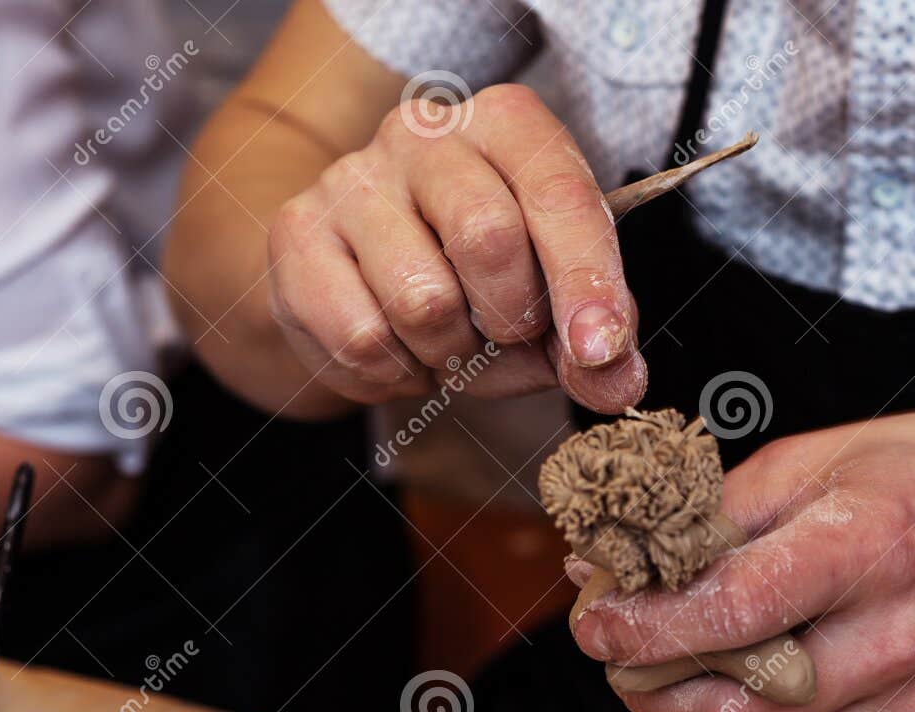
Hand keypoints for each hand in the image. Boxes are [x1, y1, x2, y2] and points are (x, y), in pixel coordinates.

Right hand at [267, 84, 644, 410]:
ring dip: (452, 357)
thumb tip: (616, 383)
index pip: (559, 195)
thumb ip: (595, 337)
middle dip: (512, 322)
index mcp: (506, 125)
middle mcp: (425, 134)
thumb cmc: (474, 277)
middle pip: (488, 238)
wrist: (357, 276)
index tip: (599, 349)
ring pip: (422, 300)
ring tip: (451, 347)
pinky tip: (401, 353)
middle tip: (508, 340)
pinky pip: (362, 338)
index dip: (587, 281)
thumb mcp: (552, 296)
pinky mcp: (298, 234)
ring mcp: (352, 178)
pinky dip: (396, 373)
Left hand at [569, 412, 914, 711]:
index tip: (596, 622)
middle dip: (648, 693)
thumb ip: (716, 514)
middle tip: (618, 660)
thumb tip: (611, 564)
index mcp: (871, 544)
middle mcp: (900, 636)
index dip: (641, 628)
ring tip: (653, 697)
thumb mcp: (825, 457)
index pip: (731, 612)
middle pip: (738, 708)